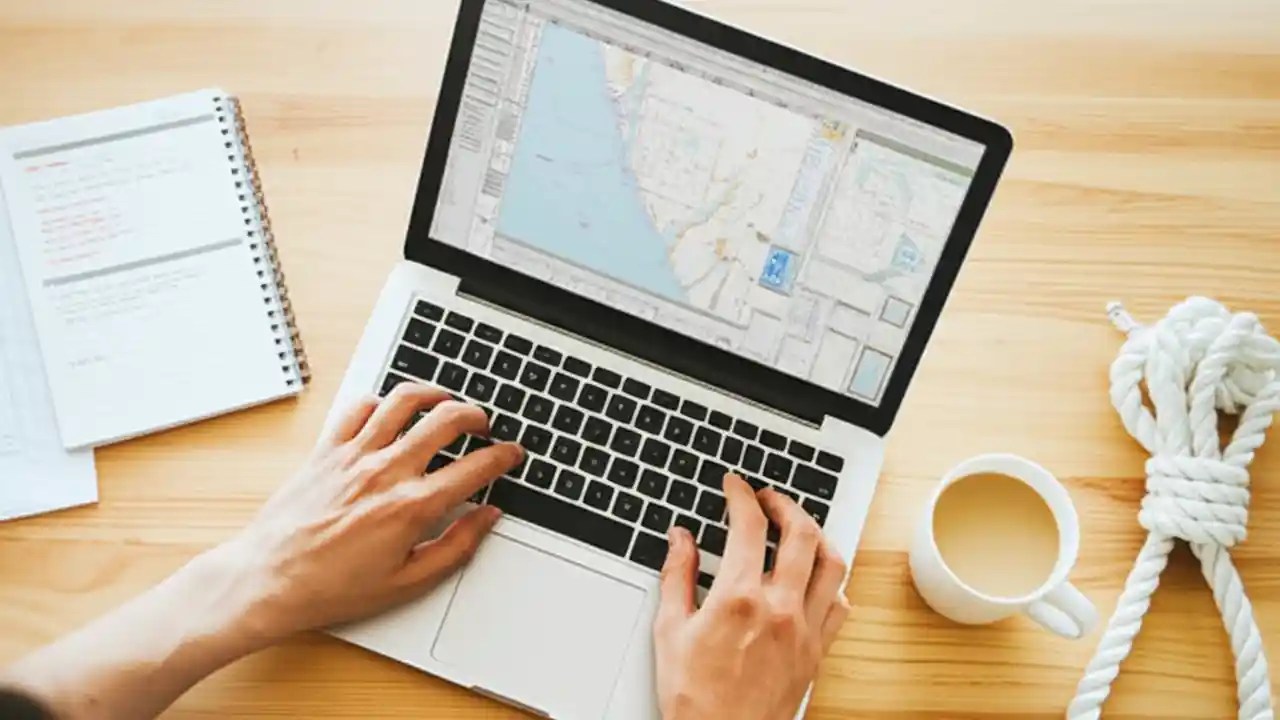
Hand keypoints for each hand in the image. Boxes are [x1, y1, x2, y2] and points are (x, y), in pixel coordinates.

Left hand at [216, 385, 520, 641]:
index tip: (511, 454)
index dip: (503, 457)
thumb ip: (456, 547)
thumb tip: (486, 519)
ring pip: (403, 401)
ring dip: (433, 394)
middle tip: (483, 425)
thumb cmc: (332, 588)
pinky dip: (380, 402)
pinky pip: (359, 408)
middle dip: (476, 415)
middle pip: (446, 420)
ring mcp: (354, 455)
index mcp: (412, 506)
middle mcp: (386, 471)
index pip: (474, 468)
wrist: (269, 581)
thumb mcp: (407, 582)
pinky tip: (390, 412)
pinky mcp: (327, 450)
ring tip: (445, 402)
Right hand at [653, 474, 848, 719]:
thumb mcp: (670, 631)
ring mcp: (804, 630)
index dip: (741, 495)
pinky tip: (814, 578)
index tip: (735, 486)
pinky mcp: (817, 652)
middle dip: (785, 504)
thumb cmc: (693, 698)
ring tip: (798, 528)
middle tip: (768, 498)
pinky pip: (839, 605)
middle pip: (801, 533)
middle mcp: (779, 609)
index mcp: (739, 599)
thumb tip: (680, 539)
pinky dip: (832, 582)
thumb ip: (677, 576)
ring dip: (817, 536)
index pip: (749, 525)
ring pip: (832, 564)